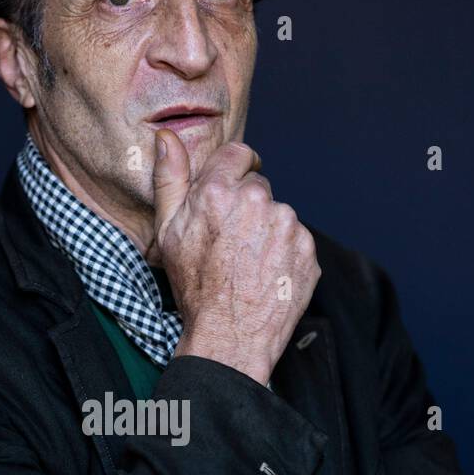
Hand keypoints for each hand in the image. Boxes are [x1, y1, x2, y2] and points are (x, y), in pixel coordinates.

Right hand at [152, 127, 321, 383]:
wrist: (230, 337)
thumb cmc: (195, 288)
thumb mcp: (168, 233)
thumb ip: (170, 179)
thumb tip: (166, 137)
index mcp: (219, 192)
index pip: (238, 154)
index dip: (236, 168)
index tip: (236, 182)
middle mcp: (257, 201)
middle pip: (258, 187)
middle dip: (247, 206)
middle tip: (232, 242)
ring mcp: (287, 225)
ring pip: (278, 215)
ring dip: (266, 231)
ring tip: (248, 264)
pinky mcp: (307, 249)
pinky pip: (296, 240)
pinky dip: (284, 253)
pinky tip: (266, 274)